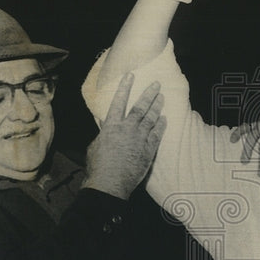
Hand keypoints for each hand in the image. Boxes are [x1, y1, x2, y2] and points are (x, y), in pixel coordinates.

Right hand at [83, 74, 165, 199]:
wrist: (110, 184)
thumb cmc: (98, 167)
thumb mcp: (95, 146)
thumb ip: (103, 133)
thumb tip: (104, 123)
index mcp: (111, 126)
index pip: (118, 101)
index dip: (124, 87)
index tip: (130, 76)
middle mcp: (127, 129)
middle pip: (140, 107)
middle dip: (149, 94)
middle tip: (156, 84)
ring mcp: (139, 139)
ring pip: (151, 118)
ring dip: (157, 107)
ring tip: (162, 98)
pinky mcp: (148, 150)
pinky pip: (157, 134)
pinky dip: (161, 125)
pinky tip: (164, 119)